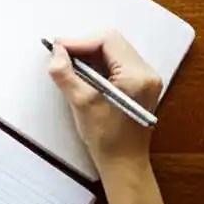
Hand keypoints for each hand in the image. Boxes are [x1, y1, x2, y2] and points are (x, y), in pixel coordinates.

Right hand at [47, 31, 162, 171]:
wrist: (123, 163)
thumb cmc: (107, 138)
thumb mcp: (81, 103)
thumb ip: (66, 73)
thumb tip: (56, 51)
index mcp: (137, 75)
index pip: (107, 41)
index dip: (79, 42)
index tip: (58, 49)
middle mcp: (147, 73)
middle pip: (112, 43)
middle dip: (84, 47)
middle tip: (61, 57)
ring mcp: (146, 79)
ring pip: (113, 52)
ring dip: (90, 55)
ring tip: (70, 66)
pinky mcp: (140, 86)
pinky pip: (117, 64)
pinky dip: (98, 64)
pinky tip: (84, 75)